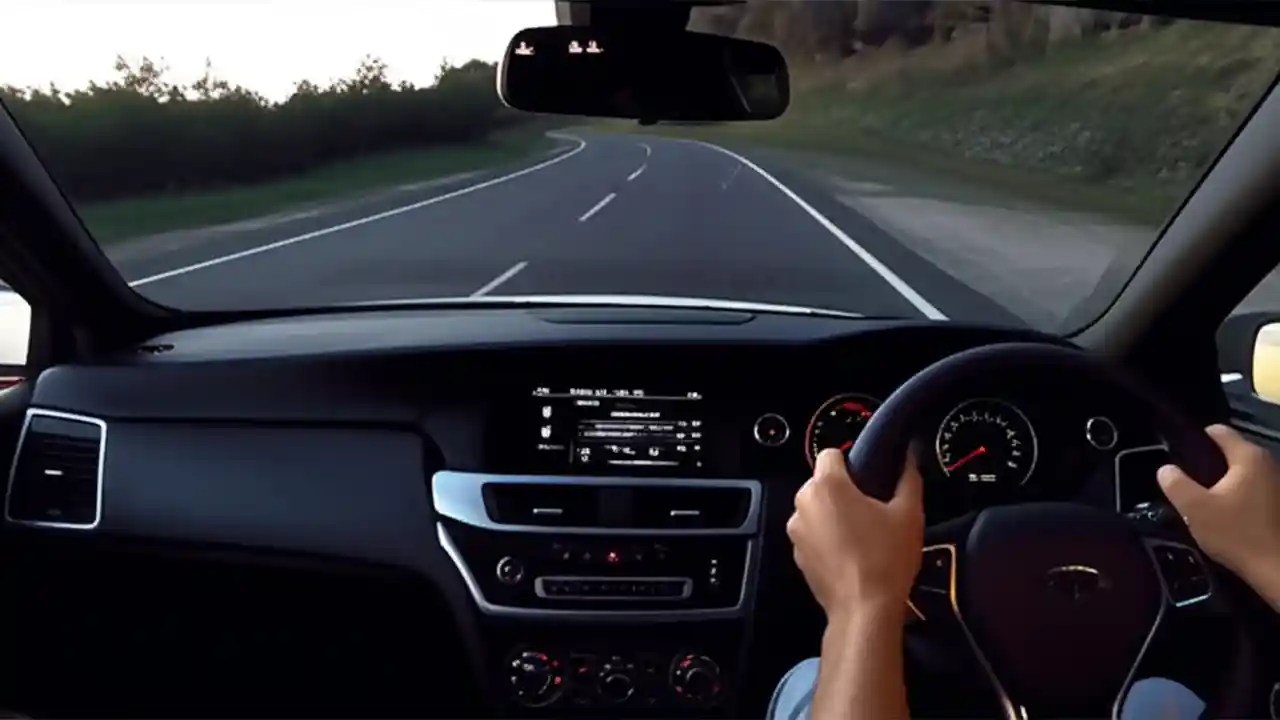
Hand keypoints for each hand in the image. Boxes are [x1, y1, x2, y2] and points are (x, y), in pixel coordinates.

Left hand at [787, 448, 924, 622]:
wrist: (864, 610)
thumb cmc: (887, 558)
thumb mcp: (908, 514)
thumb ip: (908, 478)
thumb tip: (909, 458)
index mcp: (827, 485)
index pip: (830, 453)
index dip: (851, 461)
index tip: (869, 478)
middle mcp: (803, 504)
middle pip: (821, 482)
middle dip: (842, 490)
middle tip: (872, 508)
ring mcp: (796, 532)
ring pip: (815, 509)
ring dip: (833, 514)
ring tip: (862, 534)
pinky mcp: (796, 555)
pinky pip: (812, 534)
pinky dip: (826, 537)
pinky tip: (850, 554)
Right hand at [1158, 424, 1279, 602]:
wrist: (1278, 569)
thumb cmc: (1237, 534)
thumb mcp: (1195, 509)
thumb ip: (1175, 484)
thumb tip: (1166, 469)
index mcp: (1248, 457)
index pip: (1219, 431)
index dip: (1195, 439)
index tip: (1178, 456)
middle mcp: (1268, 463)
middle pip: (1231, 452)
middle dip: (1208, 464)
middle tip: (1187, 484)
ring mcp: (1279, 484)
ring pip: (1243, 473)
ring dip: (1225, 483)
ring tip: (1205, 501)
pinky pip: (1254, 490)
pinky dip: (1239, 496)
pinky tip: (1228, 515)